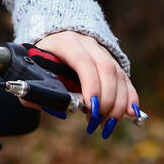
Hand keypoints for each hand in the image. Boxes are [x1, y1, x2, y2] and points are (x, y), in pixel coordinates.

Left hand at [26, 30, 140, 137]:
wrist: (55, 39)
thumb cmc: (42, 58)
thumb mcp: (33, 68)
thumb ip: (36, 88)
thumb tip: (45, 105)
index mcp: (67, 43)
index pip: (84, 62)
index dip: (91, 84)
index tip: (91, 107)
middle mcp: (90, 45)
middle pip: (107, 70)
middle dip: (106, 99)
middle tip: (97, 121)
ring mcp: (104, 53)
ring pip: (120, 76)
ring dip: (117, 104)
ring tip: (106, 125)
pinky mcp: (113, 63)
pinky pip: (127, 81)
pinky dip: (130, 98)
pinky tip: (130, 114)